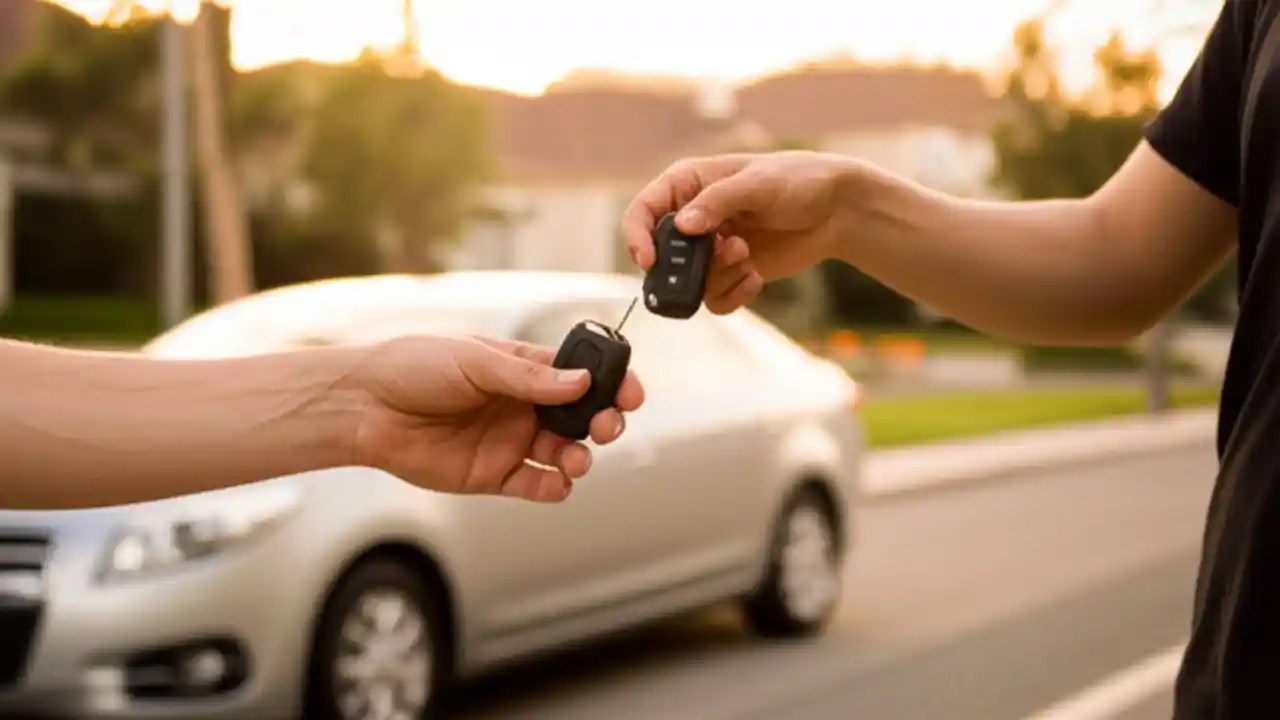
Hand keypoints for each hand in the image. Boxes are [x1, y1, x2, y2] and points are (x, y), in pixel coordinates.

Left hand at [348, 335, 643, 502]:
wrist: (366, 407)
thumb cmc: (414, 368)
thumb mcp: (474, 360)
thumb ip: (529, 376)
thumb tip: (579, 382)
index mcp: (523, 368)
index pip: (579, 375)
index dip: (609, 383)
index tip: (628, 393)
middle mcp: (522, 405)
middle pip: (581, 416)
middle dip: (603, 421)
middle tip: (607, 426)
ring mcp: (510, 440)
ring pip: (564, 452)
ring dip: (581, 456)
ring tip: (576, 458)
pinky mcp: (493, 474)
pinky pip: (535, 485)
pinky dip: (553, 487)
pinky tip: (557, 482)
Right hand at [622, 150, 861, 313]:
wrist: (836, 210)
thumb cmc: (798, 181)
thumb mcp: (758, 184)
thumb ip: (718, 202)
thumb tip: (683, 226)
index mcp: (688, 184)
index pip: (643, 211)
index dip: (637, 237)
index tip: (650, 261)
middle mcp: (693, 218)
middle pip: (662, 256)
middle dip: (689, 265)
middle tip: (727, 253)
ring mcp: (710, 248)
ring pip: (689, 283)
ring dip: (718, 277)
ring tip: (747, 256)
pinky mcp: (730, 272)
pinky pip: (714, 299)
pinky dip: (733, 295)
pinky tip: (755, 277)